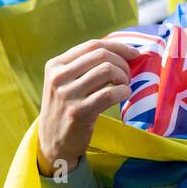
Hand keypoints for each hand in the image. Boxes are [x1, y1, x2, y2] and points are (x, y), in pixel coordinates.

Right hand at [37, 39, 138, 175]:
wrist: (52, 142)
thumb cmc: (66, 108)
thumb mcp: (65, 82)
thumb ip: (84, 66)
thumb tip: (123, 52)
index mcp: (55, 65)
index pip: (92, 45)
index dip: (118, 46)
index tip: (134, 53)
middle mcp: (58, 77)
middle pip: (101, 55)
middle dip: (122, 63)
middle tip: (127, 76)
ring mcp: (67, 94)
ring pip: (107, 70)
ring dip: (123, 78)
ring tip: (124, 87)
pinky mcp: (79, 112)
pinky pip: (110, 93)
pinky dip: (123, 92)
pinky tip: (123, 95)